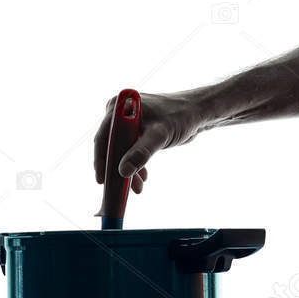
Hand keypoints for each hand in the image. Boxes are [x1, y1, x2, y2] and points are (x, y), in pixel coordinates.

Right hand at [92, 89, 209, 190]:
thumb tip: (122, 172)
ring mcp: (127, 122)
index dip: (101, 161)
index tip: (102, 180)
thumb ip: (141, 153)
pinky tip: (142, 178)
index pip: (103, 138)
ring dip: (128, 170)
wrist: (197, 112)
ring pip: (121, 150)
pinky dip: (136, 164)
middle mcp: (119, 113)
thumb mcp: (159, 135)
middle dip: (117, 168)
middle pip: (111, 146)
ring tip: (138, 188)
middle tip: (120, 189)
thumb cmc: (180, 117)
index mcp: (119, 107)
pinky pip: (130, 150)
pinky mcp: (137, 130)